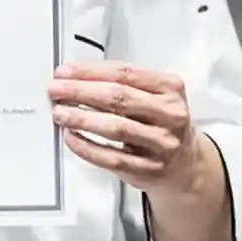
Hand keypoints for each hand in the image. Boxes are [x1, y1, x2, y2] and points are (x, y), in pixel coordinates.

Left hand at [47, 61, 204, 193]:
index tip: (65, 72)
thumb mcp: (155, 96)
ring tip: (60, 113)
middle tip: (56, 90)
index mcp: (170, 88)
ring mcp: (161, 143)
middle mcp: (170, 115)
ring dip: (81, 118)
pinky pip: (111, 158)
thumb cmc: (162, 123)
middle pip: (118, 98)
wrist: (185, 164)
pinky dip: (86, 147)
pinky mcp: (148, 169)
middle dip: (80, 91)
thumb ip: (123, 83)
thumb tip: (77, 77)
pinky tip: (71, 138)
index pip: (124, 73)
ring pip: (115, 128)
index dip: (90, 71)